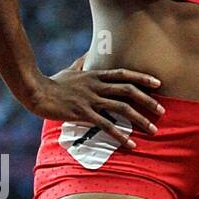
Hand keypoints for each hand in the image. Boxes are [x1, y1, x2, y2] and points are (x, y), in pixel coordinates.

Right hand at [27, 68, 164, 149]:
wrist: (36, 92)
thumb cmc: (54, 82)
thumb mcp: (71, 69)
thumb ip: (83, 63)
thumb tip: (89, 54)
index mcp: (96, 75)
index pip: (125, 74)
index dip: (143, 78)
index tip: (158, 84)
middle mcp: (97, 86)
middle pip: (129, 91)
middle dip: (148, 101)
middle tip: (162, 112)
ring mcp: (91, 100)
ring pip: (122, 108)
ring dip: (140, 120)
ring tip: (152, 130)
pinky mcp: (83, 114)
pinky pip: (106, 125)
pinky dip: (120, 135)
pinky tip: (130, 144)